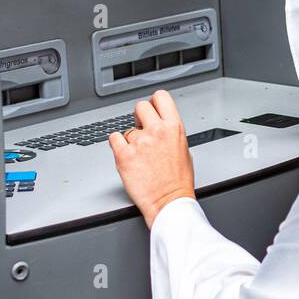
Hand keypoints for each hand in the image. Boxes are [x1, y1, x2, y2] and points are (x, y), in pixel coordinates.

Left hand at [108, 90, 195, 227]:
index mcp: (174, 128)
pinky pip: (114, 138)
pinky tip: (126, 154)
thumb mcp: (184, 149)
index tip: (152, 109)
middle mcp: (157, 131)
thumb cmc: (178, 182)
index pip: (160, 97)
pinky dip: (117, 145)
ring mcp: (139, 142)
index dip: (154, 102)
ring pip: (127, 129)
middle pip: (140, 106)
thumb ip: (171, 133)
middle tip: (142, 129)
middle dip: (139, 117)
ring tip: (139, 155)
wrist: (169, 202)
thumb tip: (162, 125)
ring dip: (130, 139)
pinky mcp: (124, 155)